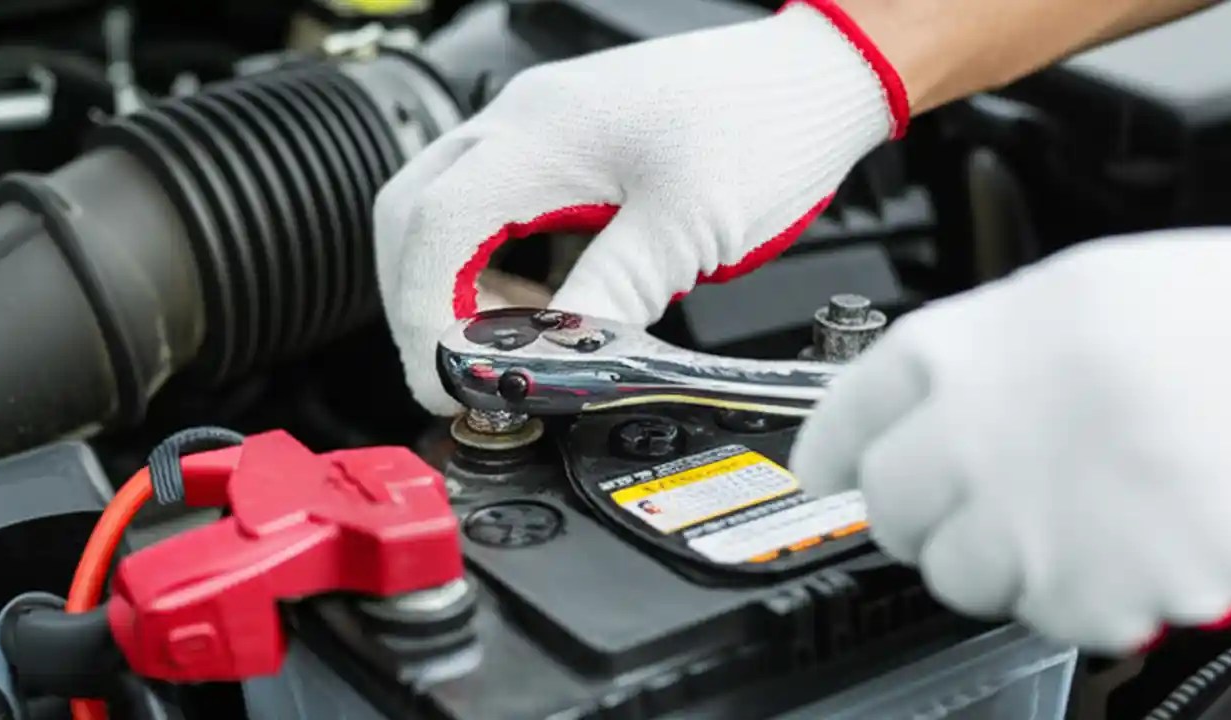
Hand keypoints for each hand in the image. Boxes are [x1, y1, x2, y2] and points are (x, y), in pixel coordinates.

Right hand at [373, 0, 908, 413]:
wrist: (816, 79)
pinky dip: (499, 262)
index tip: (444, 377)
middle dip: (423, 301)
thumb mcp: (686, 230)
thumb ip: (608, 296)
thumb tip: (548, 359)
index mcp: (541, 134)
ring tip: (515, 333)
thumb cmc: (766, 126)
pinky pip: (496, 204)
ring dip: (460, 282)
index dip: (422, 315)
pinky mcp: (565, 144)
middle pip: (414, 215)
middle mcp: (523, 120)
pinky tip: (545, 294)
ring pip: (446, 209)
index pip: (433, 229)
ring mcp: (540, 127)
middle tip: (464, 363)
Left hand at [789, 232, 1230, 652]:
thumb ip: (982, 356)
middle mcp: (972, 436)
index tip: (828, 467)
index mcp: (960, 352)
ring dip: (1001, 556)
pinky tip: (1129, 541)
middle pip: (889, 509)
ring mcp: (1027, 519)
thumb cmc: (1206, 318)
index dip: (833, 447)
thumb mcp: (1072, 298)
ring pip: (959, 574)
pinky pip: (1051, 614)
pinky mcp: (1092, 589)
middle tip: (976, 496)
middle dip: (921, 510)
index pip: (846, 417)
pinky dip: (1085, 592)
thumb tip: (923, 405)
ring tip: (1075, 512)